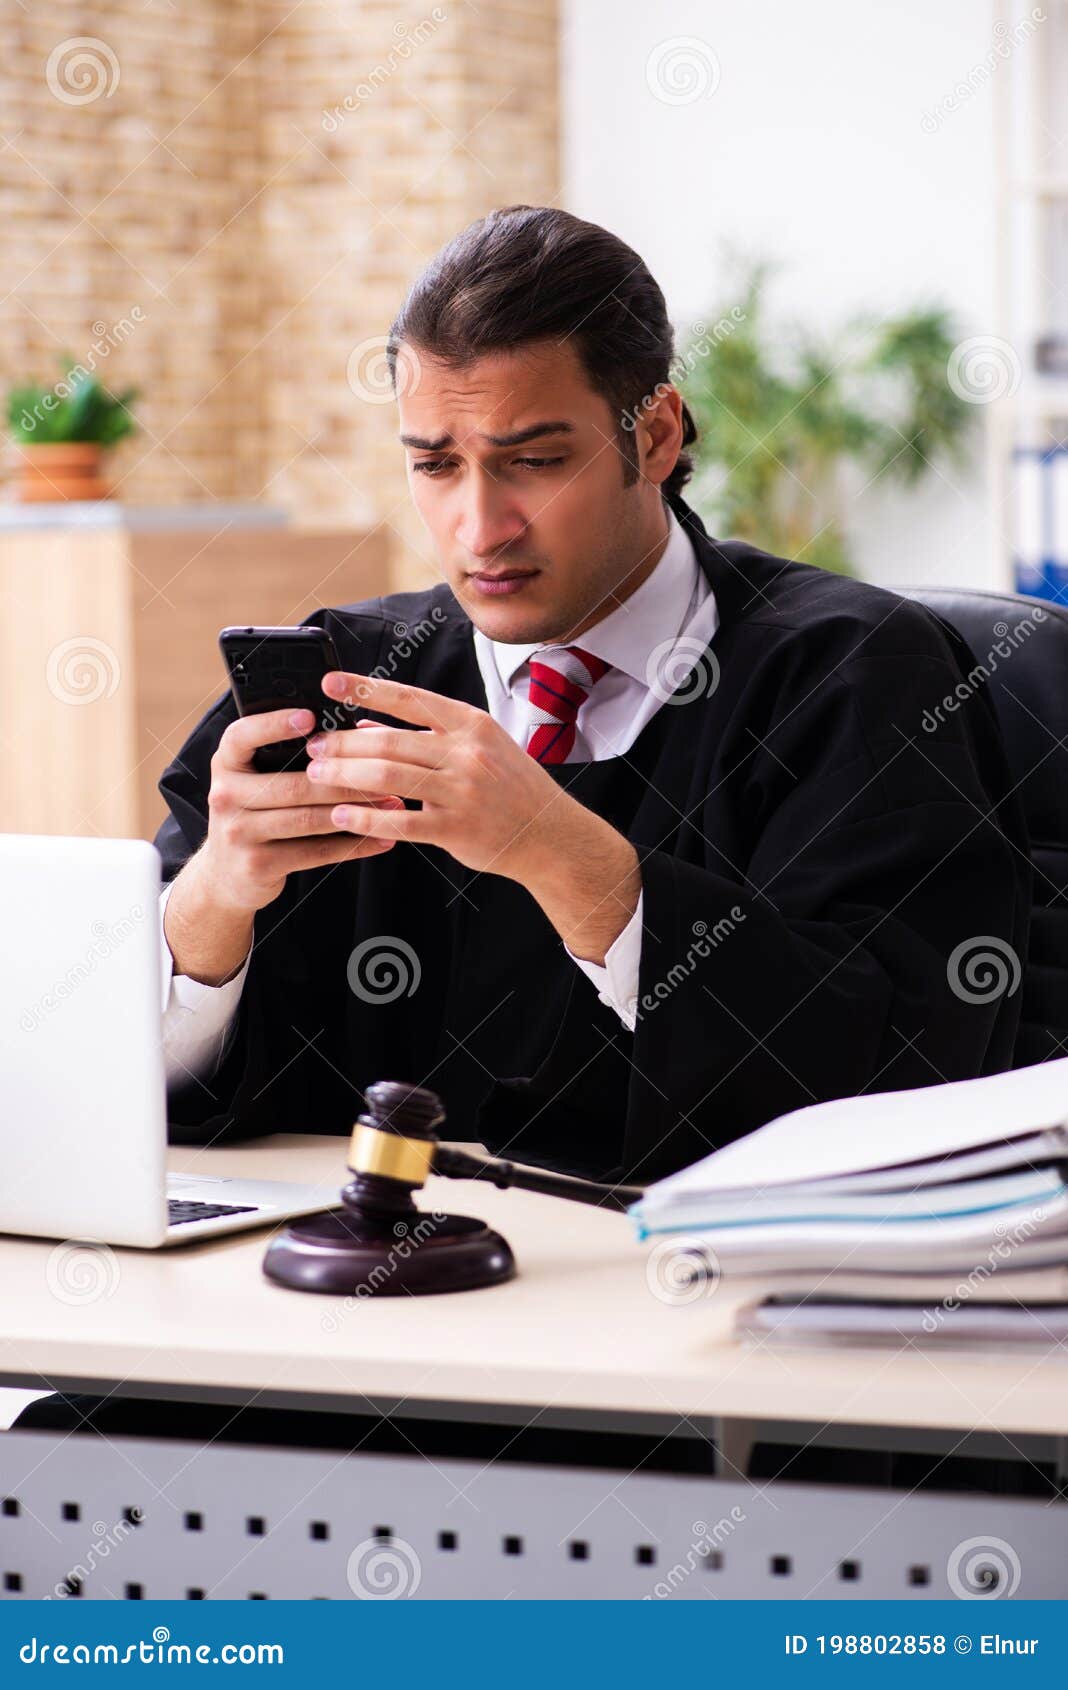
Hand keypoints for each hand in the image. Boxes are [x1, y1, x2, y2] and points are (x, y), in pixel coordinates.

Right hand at [198, 704, 404, 916]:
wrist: (226, 874)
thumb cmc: (255, 812)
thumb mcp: (255, 779)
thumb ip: (284, 758)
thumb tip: (348, 733)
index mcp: (226, 763)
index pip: (242, 736)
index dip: (274, 725)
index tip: (310, 716)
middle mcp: (225, 795)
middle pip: (293, 784)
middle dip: (345, 779)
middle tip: (386, 771)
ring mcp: (238, 833)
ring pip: (308, 819)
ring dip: (357, 811)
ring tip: (393, 803)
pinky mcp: (258, 865)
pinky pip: (315, 852)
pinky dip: (353, 846)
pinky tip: (382, 838)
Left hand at [306, 671, 573, 881]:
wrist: (549, 833)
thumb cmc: (510, 786)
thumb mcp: (478, 747)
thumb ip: (425, 734)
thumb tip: (366, 724)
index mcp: (470, 724)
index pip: (408, 698)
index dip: (364, 689)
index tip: (329, 683)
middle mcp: (467, 753)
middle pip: (389, 741)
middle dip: (343, 743)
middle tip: (313, 745)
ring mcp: (462, 791)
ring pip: (389, 777)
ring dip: (345, 776)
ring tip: (317, 775)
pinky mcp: (456, 829)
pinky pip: (400, 822)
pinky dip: (366, 818)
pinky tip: (341, 816)